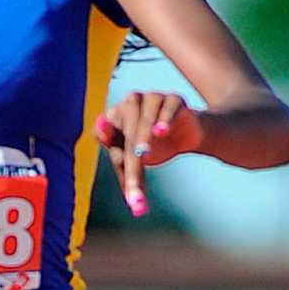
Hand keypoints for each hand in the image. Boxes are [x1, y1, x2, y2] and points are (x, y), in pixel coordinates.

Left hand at [94, 91, 204, 218]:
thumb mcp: (134, 158)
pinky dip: (164, 119)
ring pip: (144, 121)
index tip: (128, 191)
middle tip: (135, 188)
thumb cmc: (156, 146)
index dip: (118, 165)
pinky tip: (161, 132)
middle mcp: (130, 103)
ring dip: (143, 139)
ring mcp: (152, 98)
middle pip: (127, 136)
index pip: (110, 141)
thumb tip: (99, 135)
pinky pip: (168, 108)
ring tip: (142, 155)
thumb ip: (119, 158)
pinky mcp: (174, 99)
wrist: (189, 134)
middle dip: (132, 165)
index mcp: (114, 116)